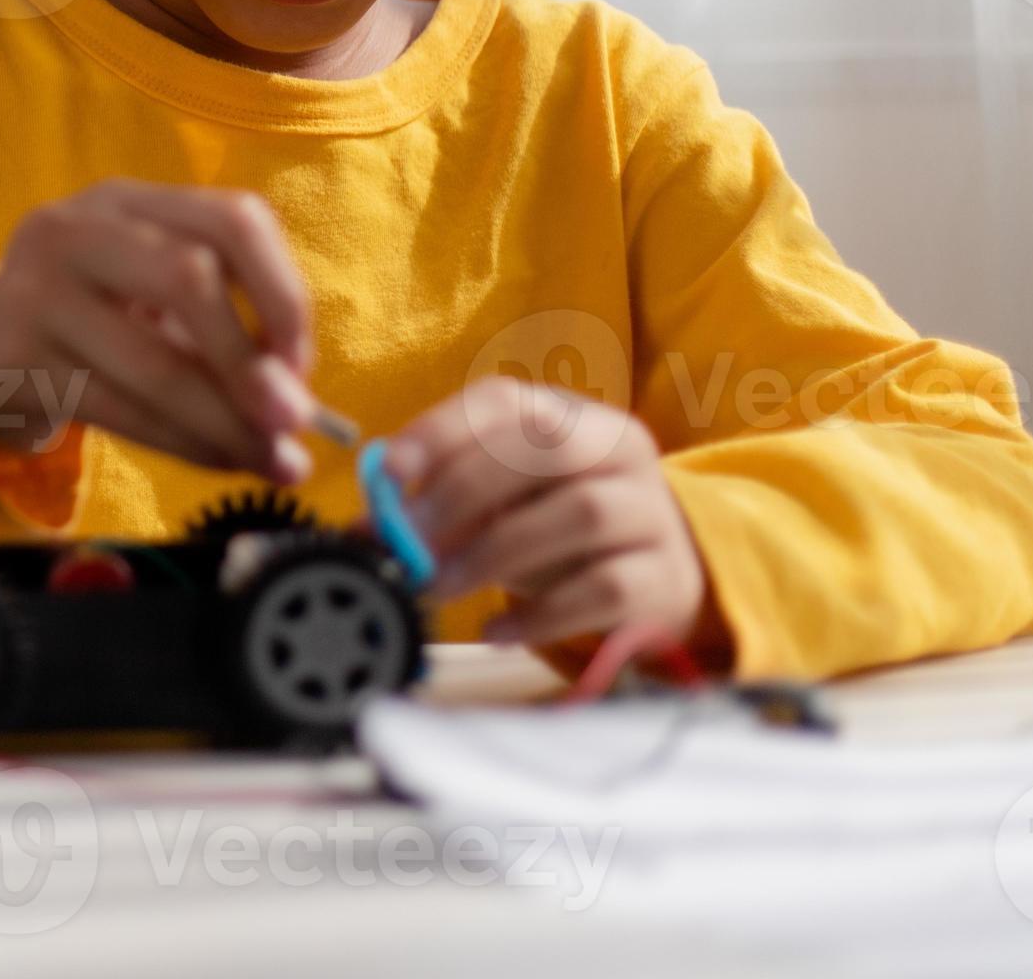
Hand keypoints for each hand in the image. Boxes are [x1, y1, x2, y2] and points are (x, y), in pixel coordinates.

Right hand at [0, 182, 317, 481]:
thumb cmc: (92, 321)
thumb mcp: (150, 297)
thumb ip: (223, 332)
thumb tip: (296, 408)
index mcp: (130, 201)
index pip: (231, 218)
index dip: (283, 291)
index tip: (301, 360)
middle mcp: (79, 228)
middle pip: (190, 276)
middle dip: (251, 360)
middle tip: (293, 421)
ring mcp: (38, 288)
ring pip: (154, 361)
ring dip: (225, 423)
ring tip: (269, 461)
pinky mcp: (15, 355)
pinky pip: (118, 408)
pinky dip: (182, 443)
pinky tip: (215, 460)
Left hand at [385, 378, 710, 650]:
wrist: (656, 576)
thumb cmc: (555, 527)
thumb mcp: (500, 505)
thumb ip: (438, 506)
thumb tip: (369, 530)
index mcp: (567, 415)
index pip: (504, 401)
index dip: (443, 429)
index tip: (390, 471)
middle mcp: (617, 449)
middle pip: (545, 447)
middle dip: (463, 493)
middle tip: (409, 543)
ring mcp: (650, 511)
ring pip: (581, 513)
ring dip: (495, 553)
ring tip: (441, 586)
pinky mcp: (663, 578)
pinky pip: (604, 589)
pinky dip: (540, 613)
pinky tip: (495, 631)